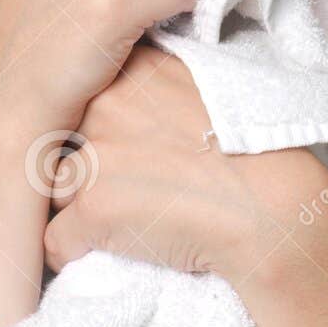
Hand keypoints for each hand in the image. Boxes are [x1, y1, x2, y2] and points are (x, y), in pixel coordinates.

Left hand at [42, 41, 327, 284]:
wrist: (273, 205)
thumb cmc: (257, 150)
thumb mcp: (213, 87)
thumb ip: (166, 80)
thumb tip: (147, 80)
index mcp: (135, 73)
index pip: (83, 88)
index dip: (93, 120)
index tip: (116, 143)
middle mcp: (106, 108)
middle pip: (63, 135)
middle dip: (79, 161)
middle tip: (115, 185)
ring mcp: (97, 160)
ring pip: (55, 185)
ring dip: (75, 205)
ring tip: (111, 221)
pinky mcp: (93, 211)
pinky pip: (55, 238)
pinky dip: (70, 252)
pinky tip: (95, 253)